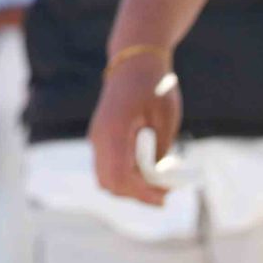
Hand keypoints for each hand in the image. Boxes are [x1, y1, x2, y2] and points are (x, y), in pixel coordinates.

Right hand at [88, 48, 180, 206]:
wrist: (133, 64)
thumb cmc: (154, 86)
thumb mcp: (165, 118)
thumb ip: (160, 150)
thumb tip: (160, 181)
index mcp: (113, 130)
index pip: (119, 175)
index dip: (140, 192)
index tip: (164, 198)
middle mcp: (99, 137)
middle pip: (109, 182)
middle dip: (136, 194)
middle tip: (165, 194)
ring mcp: (97, 138)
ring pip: (107, 177)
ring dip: (131, 187)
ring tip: (160, 184)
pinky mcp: (102, 139)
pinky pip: (109, 167)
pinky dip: (127, 176)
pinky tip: (149, 171)